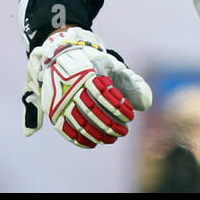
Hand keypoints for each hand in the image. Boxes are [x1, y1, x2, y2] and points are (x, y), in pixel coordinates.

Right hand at [22, 27, 151, 147]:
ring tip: (112, 138)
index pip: (103, 94)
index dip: (118, 108)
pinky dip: (81, 139)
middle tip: (123, 131)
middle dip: (111, 125)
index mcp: (84, 73)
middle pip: (92, 111)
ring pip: (80, 123)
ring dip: (98, 134)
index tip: (130, 115)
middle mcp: (70, 87)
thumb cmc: (90, 62)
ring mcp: (60, 100)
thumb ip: (129, 80)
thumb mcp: (108, 63)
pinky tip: (94, 143)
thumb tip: (146, 104)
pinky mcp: (53, 110)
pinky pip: (66, 130)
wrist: (58, 56)